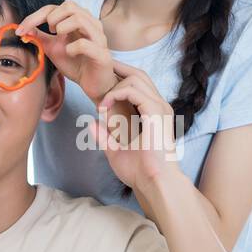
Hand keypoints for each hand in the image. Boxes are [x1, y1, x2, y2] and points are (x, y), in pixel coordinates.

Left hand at [15, 1, 116, 103]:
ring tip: (59, 40)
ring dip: (62, 28)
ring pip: (79, 19)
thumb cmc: (76, 64)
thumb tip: (24, 29)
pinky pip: (84, 44)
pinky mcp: (102, 54)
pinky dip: (72, 48)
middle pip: (70, 5)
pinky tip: (70, 53)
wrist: (93, 85)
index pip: (55, 7)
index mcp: (79, 20)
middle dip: (51, 18)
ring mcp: (98, 38)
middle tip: (49, 32)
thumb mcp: (53, 48)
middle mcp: (91, 24)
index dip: (35, 16)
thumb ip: (41, 37)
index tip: (20, 30)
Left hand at [93, 60, 181, 190]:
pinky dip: (116, 94)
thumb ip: (105, 136)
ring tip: (101, 102)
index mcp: (154, 113)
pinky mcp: (156, 112)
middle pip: (139, 74)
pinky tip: (104, 106)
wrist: (153, 182)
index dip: (120, 78)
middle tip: (98, 74)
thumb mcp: (116, 150)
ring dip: (114, 86)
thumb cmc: (139, 172)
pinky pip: (134, 90)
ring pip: (136, 78)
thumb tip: (91, 124)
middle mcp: (159, 106)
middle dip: (118, 69)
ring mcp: (160, 108)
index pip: (139, 84)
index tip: (102, 82)